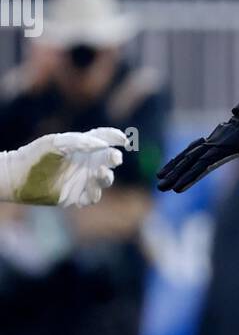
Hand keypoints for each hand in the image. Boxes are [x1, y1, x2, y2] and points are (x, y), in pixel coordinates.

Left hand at [0, 127, 127, 206]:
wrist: (18, 177)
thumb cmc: (36, 156)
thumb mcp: (56, 143)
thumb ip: (79, 141)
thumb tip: (102, 146)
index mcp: (82, 146)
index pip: (104, 139)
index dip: (115, 137)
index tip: (123, 139)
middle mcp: (85, 163)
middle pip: (108, 160)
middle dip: (114, 158)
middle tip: (114, 158)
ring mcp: (82, 180)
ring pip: (105, 180)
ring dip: (106, 177)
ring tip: (100, 173)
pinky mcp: (76, 196)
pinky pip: (93, 196)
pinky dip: (95, 193)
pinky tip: (90, 189)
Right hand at [156, 115, 238, 192]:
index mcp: (227, 146)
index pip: (205, 164)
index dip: (191, 176)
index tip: (177, 188)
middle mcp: (217, 142)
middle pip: (191, 160)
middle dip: (175, 174)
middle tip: (160, 188)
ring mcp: (215, 139)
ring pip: (189, 153)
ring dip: (174, 165)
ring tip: (159, 177)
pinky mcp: (216, 138)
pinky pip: (195, 148)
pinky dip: (183, 155)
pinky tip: (176, 162)